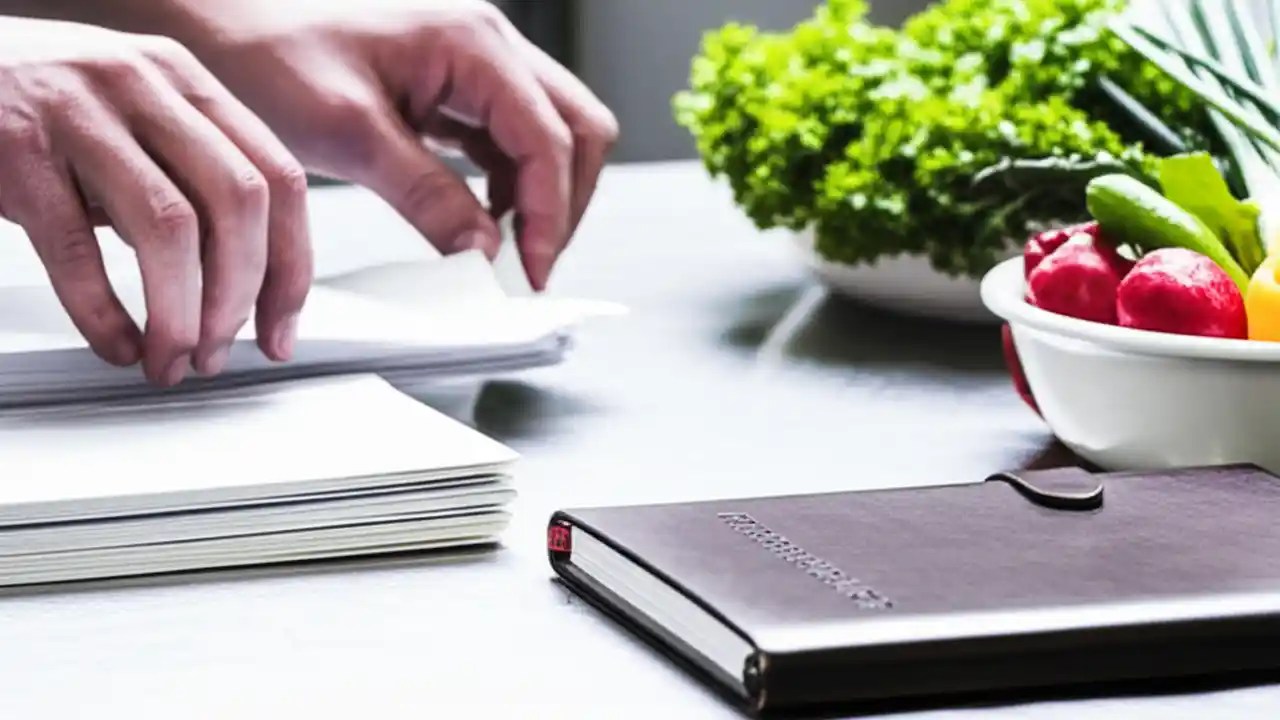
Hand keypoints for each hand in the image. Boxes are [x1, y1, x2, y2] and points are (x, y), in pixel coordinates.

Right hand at [0, 18, 310, 385]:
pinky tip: (117, 345)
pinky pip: (76, 248)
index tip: (279, 330)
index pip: (280, 181)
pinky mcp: (14, 147)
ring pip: (170, 228)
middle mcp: (143, 86)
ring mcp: (78, 111)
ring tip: (171, 359)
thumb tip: (249, 285)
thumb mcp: (139, 119)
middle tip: (219, 352)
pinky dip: (104, 314)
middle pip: (238, 204)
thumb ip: (196, 178)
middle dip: (239, 297)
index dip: (291, 269)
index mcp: (188, 81)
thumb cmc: (48, 107)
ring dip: (180, 314)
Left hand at [175, 0, 618, 289]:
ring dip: (543, 195)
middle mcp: (489, 45)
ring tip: (504, 248)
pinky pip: (514, 141)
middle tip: (531, 264)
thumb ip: (427, 194)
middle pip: (578, 129)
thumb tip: (484, 250)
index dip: (552, 213)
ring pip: (555, 135)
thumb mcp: (350, 134)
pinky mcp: (459, 89)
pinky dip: (513, 186)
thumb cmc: (269, 57)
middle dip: (565, 202)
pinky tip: (482, 219)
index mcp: (471, 43)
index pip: (550, 138)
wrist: (221, 30)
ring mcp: (479, 65)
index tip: (531, 271)